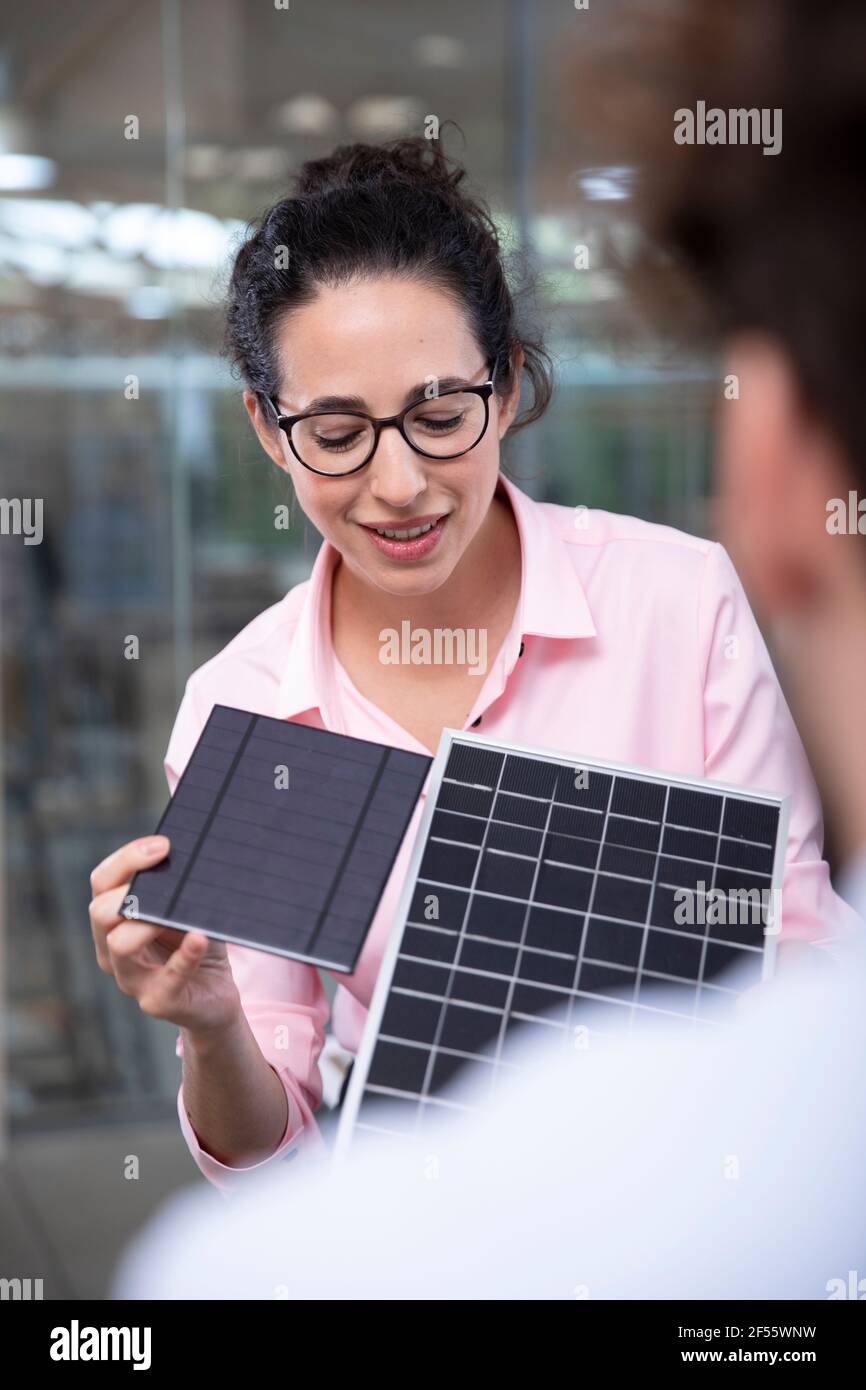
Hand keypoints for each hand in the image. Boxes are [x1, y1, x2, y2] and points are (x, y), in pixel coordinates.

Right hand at [89, 836, 240, 1032]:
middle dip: (130, 887)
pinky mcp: (159, 1002)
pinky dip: (185, 956)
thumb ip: (179, 887)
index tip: (163, 844)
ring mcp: (132, 979)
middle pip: (100, 912)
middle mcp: (111, 950)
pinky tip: (199, 938)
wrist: (215, 995)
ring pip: (119, 945)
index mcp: (112, 921)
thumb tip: (191, 853)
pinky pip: (168, 979)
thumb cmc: (196, 943)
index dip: (127, 859)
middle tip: (167, 868)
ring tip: (175, 910)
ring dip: (147, 922)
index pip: (101, 883)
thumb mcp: (185, 910)